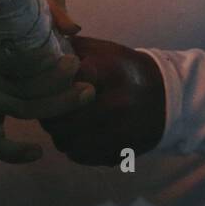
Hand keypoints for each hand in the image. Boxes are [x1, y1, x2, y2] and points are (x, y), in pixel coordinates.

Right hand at [0, 0, 94, 163]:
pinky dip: (11, 152)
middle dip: (61, 83)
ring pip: (22, 108)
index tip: (75, 56)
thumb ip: (46, 5)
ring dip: (55, 106)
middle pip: (29, 83)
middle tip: (84, 79)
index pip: (27, 52)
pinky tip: (36, 153)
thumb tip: (74, 27)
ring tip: (84, 95)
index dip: (53, 60)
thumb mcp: (4, 6)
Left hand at [38, 35, 165, 166]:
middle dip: (49, 116)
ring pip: (67, 143)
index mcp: (107, 73)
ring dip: (60, 135)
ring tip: (63, 124)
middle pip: (59, 121)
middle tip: (49, 110)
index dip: (47, 90)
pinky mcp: (120, 151)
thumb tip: (38, 51)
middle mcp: (114, 104)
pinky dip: (75, 149)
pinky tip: (79, 136)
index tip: (45, 88)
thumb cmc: (126, 69)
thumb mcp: (103, 51)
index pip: (61, 87)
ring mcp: (118, 132)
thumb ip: (71, 48)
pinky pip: (82, 157)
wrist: (166, 97)